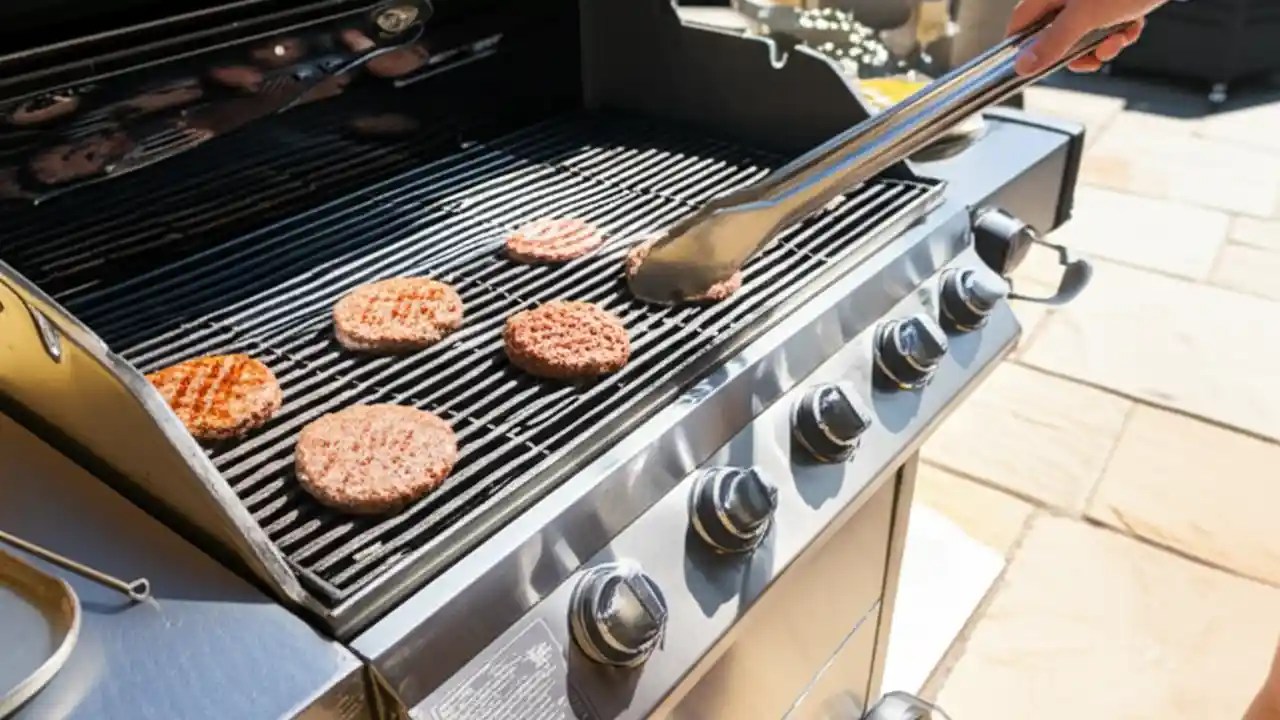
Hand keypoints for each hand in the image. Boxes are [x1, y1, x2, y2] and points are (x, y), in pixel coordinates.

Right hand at [1006, 0, 1166, 75]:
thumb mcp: (1083, 18)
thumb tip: (1023, 66)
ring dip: (1103, 45)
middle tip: (1091, 58)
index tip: (1034, 66)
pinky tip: (1132, 27)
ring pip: (1084, 34)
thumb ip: (1052, 43)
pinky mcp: (1113, 1)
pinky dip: (1120, 33)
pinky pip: (1107, 26)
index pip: (1020, 23)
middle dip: (1076, 52)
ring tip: (1118, 39)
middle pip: (1055, 34)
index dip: (1023, 48)